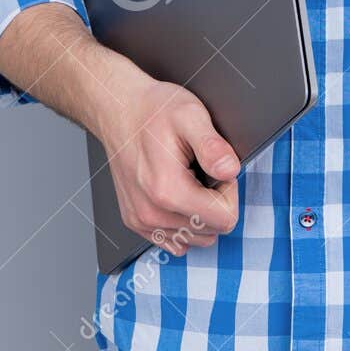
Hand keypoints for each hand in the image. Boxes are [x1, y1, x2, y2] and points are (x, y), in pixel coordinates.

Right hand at [98, 71, 240, 253]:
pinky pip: (175, 240)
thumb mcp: (191, 115)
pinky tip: (175, 193)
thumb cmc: (153, 110)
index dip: (229, 191)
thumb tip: (230, 171)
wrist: (119, 110)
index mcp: (168, 191)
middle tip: (200, 169)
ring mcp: (141, 221)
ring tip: (186, 177)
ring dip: (198, 211)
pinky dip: (183, 220)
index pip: (225, 219)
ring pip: (195, 237)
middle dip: (215, 201)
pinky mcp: (135, 222)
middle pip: (211, 230)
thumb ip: (212, 146)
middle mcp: (152, 213)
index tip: (216, 168)